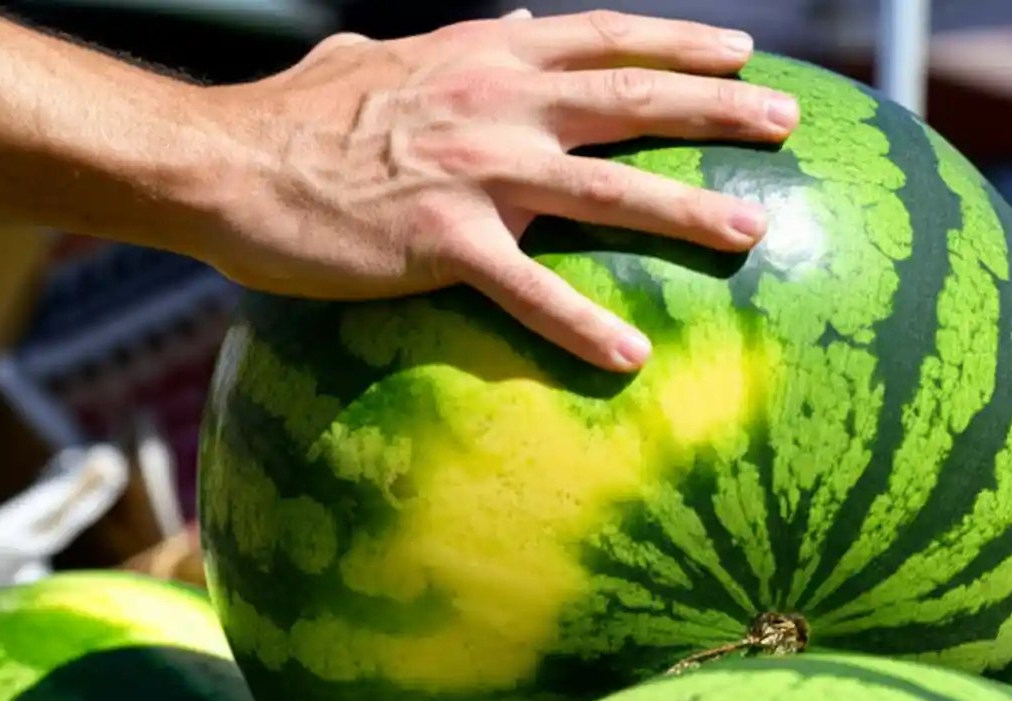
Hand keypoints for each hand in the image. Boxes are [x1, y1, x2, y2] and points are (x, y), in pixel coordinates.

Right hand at [198, 10, 799, 371]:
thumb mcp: (379, 56)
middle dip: (718, 109)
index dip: (678, 44)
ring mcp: (475, 172)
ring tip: (751, 233)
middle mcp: (495, 103)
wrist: (225, 160)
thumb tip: (505, 17)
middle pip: (631, 101)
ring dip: (686, 212)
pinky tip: (629, 357)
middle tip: (787, 124)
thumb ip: (451, 41)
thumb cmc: (296, 114)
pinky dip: (582, 325)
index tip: (741, 54)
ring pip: (607, 191)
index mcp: (483, 54)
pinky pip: (529, 290)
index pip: (603, 38)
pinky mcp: (442, 242)